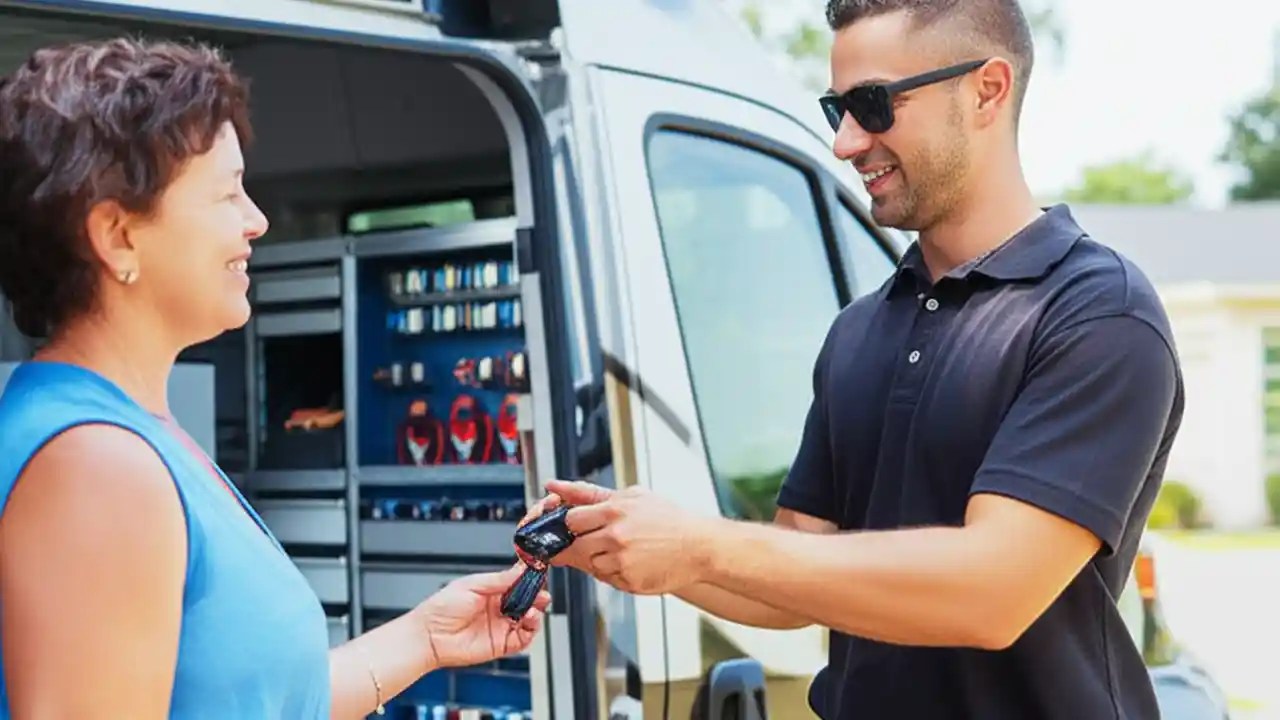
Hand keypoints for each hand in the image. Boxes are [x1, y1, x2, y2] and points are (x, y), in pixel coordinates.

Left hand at [411, 564, 549, 668]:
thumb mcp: (472, 584)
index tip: (538, 575)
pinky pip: (523, 639)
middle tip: (541, 593)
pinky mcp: (501, 644)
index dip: (529, 580)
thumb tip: (520, 569)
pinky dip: (531, 630)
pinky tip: (529, 620)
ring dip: (536, 613)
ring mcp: (500, 627)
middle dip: (537, 597)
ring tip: (534, 608)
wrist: (429, 636)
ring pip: (528, 620)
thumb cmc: (441, 609)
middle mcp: (498, 609)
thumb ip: (499, 579)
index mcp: (491, 592)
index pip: (517, 584)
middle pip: (527, 602)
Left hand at [525, 479, 711, 594]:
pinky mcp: (628, 582)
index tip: (577, 526)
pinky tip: (630, 561)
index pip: (569, 520)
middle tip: (597, 541)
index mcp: (613, 511)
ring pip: (588, 566)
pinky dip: (611, 573)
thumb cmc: (668, 519)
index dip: (572, 525)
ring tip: (620, 550)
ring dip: (596, 560)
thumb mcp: (631, 496)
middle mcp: (615, 537)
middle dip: (580, 545)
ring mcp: (621, 562)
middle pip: (573, 547)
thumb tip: (554, 486)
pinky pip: (605, 580)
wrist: (699, 546)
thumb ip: (588, 494)